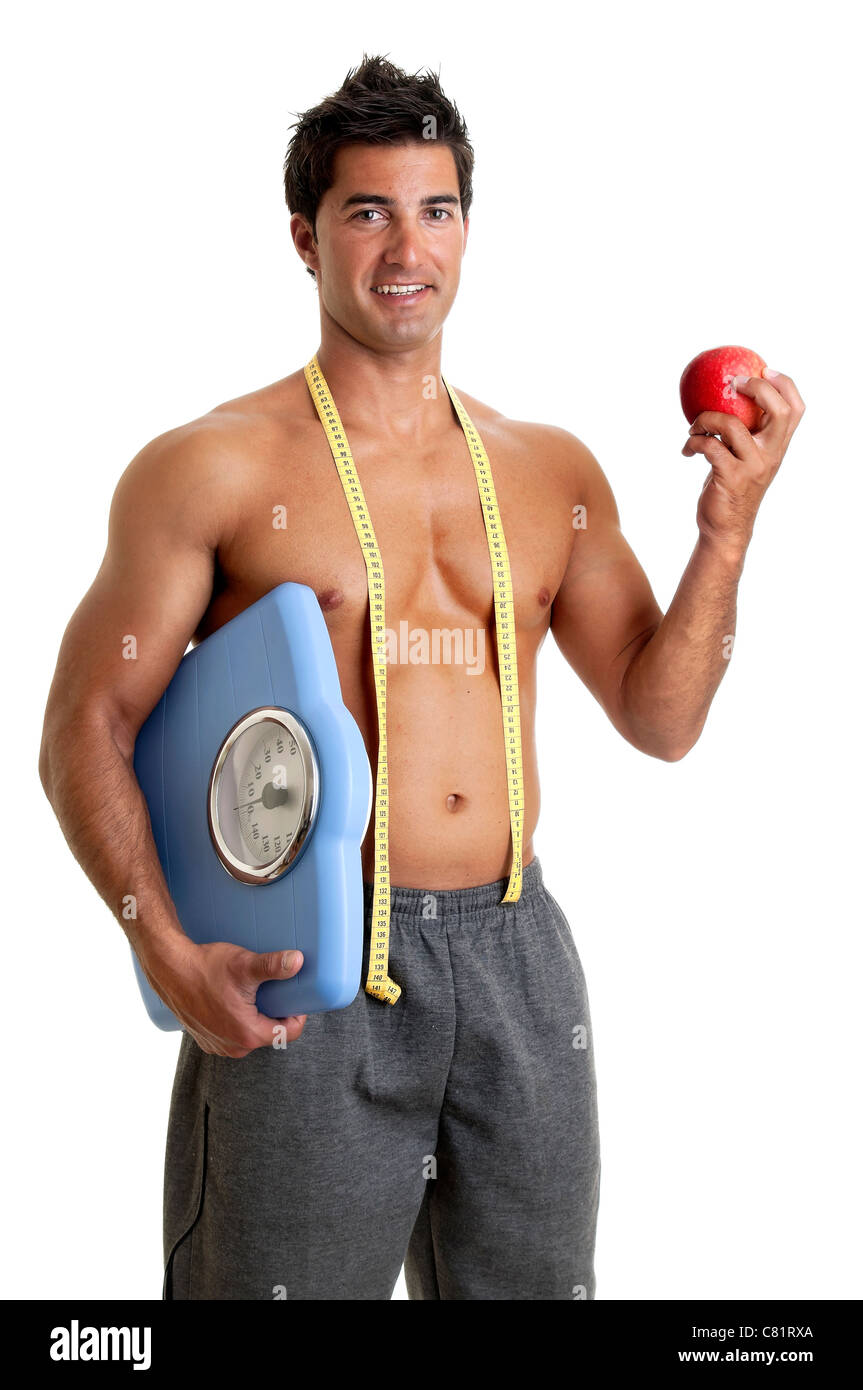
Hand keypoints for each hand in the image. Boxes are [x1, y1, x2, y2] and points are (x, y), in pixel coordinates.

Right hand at [137, 936, 307, 1056]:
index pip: (290, 1033)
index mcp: (248, 1034)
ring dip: (255, 1018)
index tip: (294, 995)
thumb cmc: (205, 969)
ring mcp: (218, 1046)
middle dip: (275, 1014)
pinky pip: (232, 1035)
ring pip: (250, 1035)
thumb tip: (298, 960)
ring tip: (252, 994)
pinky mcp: (206, 1040)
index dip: (297, 1013)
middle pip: (270, 1034)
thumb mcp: (244, 965)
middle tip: (273, 990)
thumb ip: (274, 965)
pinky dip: (237, 1021)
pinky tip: (233, 1001)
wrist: (169, 970)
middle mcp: (233, 1048)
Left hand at [681, 369, 805, 554]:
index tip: (764, 369)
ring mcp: (753, 466)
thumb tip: (724, 396)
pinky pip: (709, 446)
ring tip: (694, 428)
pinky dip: (693, 442)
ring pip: (732, 425)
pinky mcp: (731, 477)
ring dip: (705, 419)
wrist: (725, 528)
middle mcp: (771, 455)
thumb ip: (745, 433)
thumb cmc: (730, 488)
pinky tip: (687, 449)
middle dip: (756, 389)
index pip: (796, 409)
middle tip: (731, 385)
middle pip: (779, 410)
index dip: (785, 384)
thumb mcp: (745, 458)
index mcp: (778, 446)